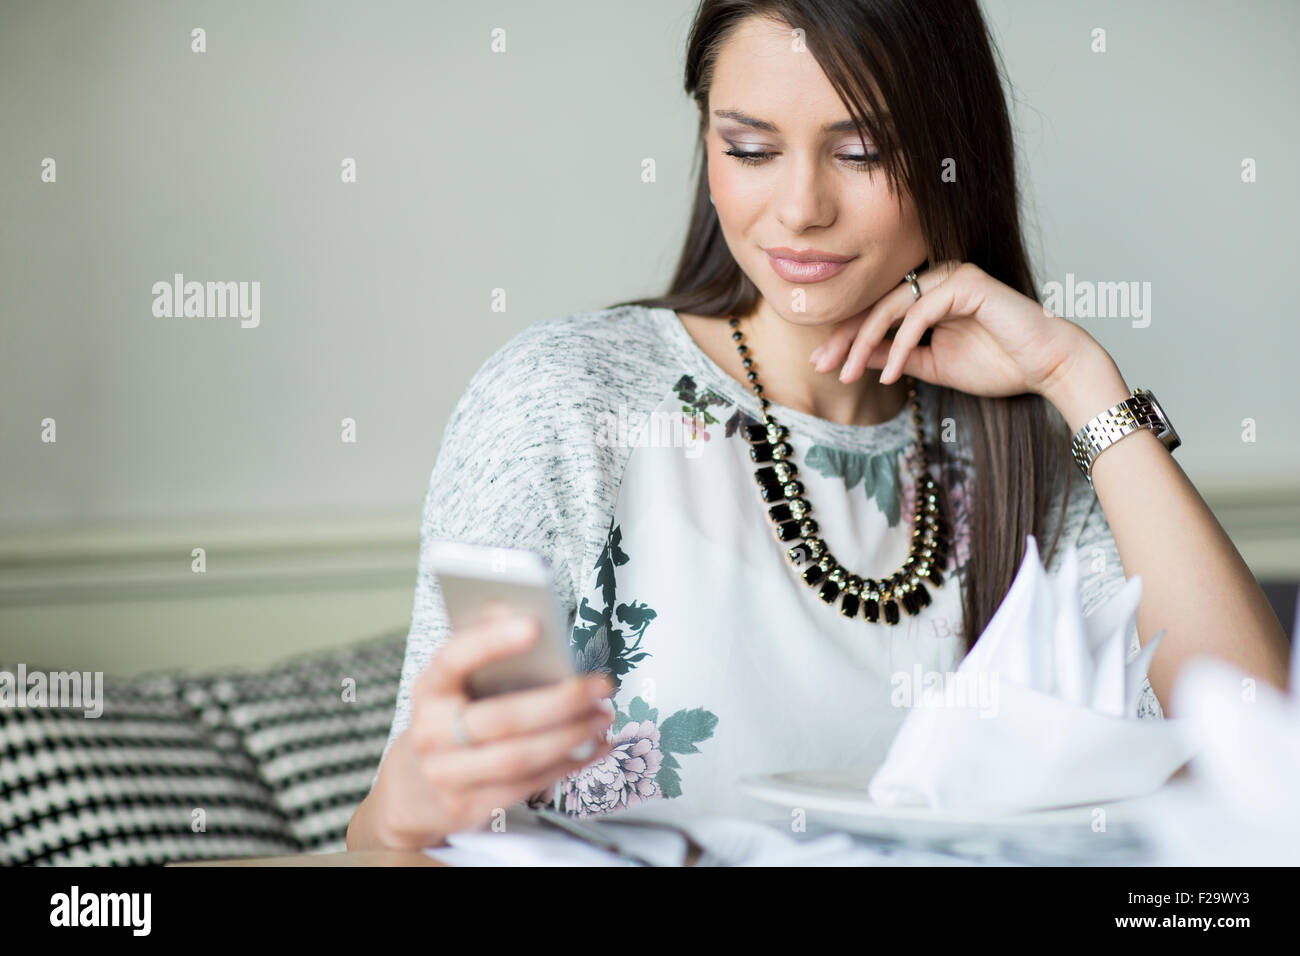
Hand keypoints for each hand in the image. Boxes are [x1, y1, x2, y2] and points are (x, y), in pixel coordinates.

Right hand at [369, 612, 614, 848]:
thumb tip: (522, 611)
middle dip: (560, 701)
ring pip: (518, 757)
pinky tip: (595, 746)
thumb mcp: (456, 684)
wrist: (412, 790)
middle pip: (502, 718)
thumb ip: (485, 649)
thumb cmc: (451, 719)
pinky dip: (567, 764)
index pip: (454, 659)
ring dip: (571, 736)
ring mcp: (447, 774)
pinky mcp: (468, 806)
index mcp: (428, 689)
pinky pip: (526, 785)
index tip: (535, 624)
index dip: (492, 641)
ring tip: (603, 715)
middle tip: (601, 684)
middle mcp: (431, 732)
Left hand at [811, 259, 1100, 399]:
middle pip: (875, 306)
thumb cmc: (999, 364)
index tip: (822, 365)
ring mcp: (951, 276)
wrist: (1047, 367)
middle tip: (821, 366)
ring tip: (849, 374)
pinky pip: (920, 313)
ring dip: (865, 343)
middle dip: (844, 338)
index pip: (876, 313)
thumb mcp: (933, 366)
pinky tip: (891, 373)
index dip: (846, 338)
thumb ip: (896, 357)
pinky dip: (901, 345)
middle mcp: (936, 279)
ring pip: (891, 308)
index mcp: (927, 295)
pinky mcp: (966, 282)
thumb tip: (857, 357)